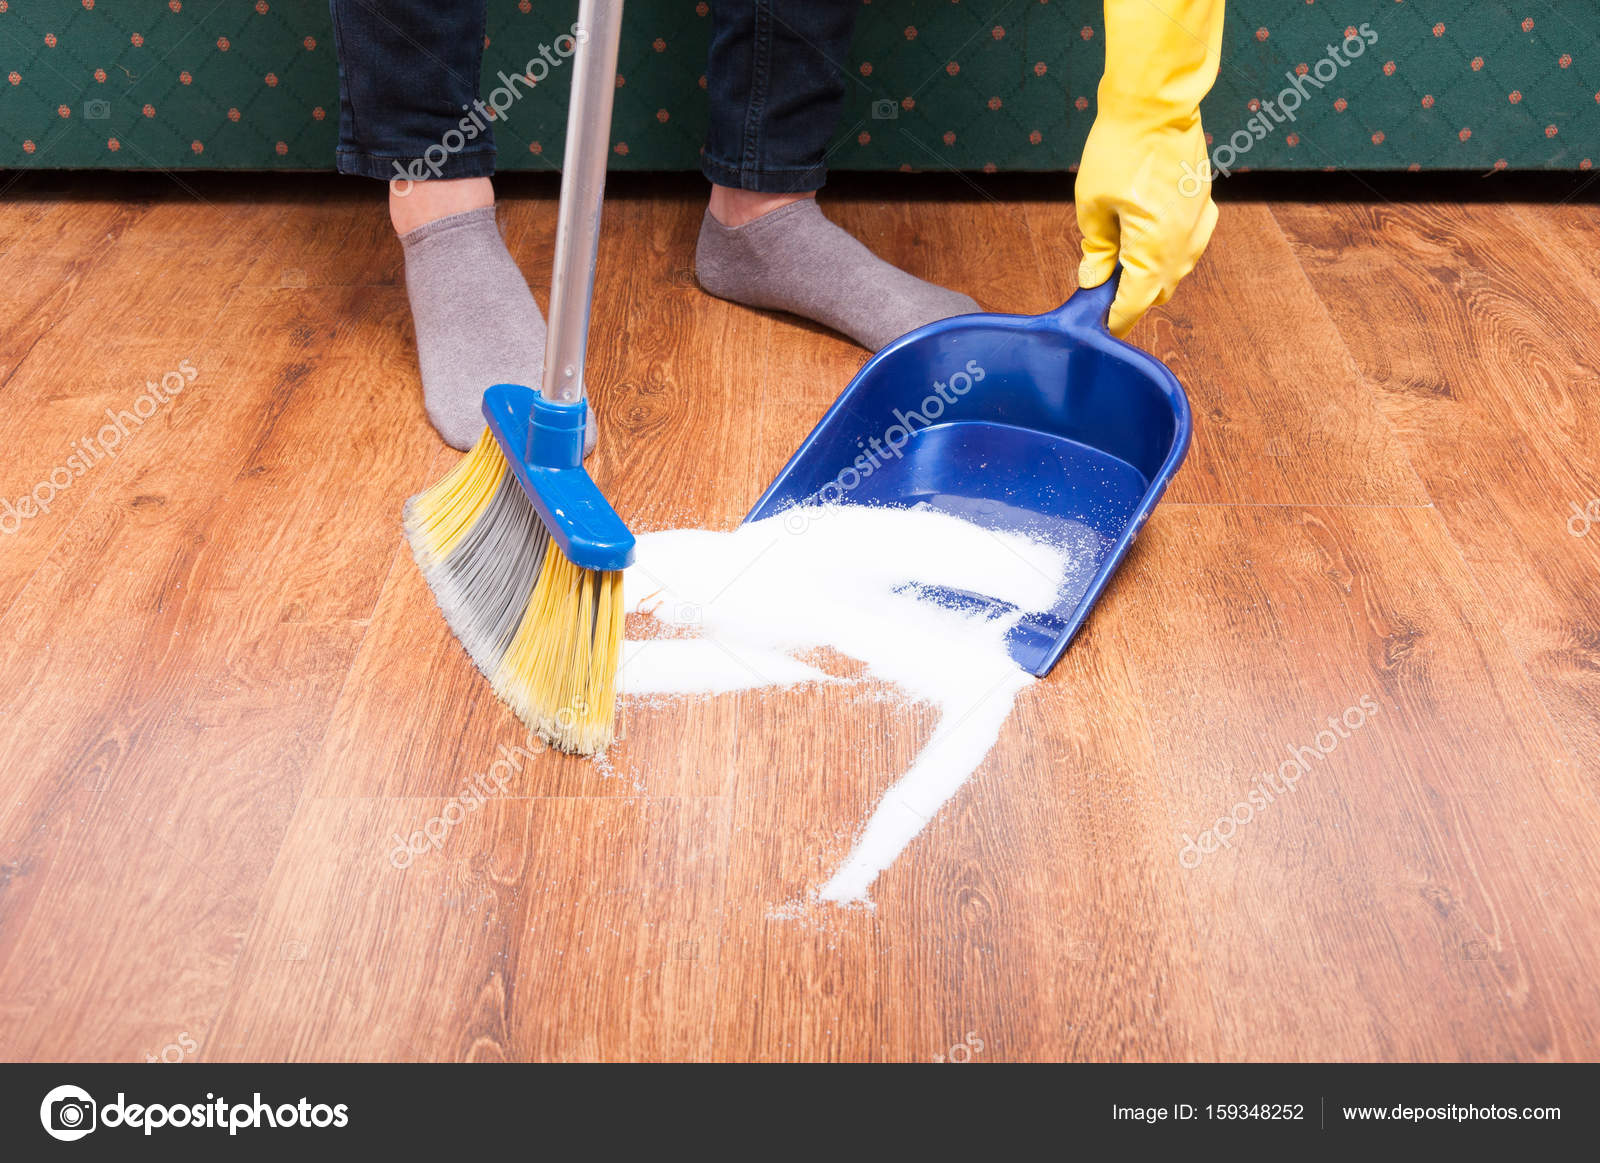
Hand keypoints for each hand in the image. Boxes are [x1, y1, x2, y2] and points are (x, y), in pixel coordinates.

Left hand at [1075, 0, 1225, 337]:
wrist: (1157, 104)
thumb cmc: (1118, 152)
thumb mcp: (1092, 205)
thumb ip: (1095, 249)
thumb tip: (1094, 281)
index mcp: (1153, 250)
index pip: (1135, 303)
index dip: (1116, 319)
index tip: (1101, 328)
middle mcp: (1183, 244)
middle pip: (1158, 291)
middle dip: (1131, 297)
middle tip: (1102, 291)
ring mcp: (1199, 225)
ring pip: (1176, 269)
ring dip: (1150, 275)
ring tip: (1120, 264)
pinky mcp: (1204, 206)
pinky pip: (1188, 244)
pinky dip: (1168, 252)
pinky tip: (1148, 240)